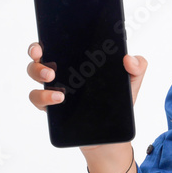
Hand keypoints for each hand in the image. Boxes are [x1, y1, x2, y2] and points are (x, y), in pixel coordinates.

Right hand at [26, 41, 147, 154]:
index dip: (47, 37)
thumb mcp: (131, 81)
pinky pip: (38, 99)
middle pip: (39, 56)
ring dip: (38, 74)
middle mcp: (62, 71)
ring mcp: (54, 88)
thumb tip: (129, 58)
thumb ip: (137, 67)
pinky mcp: (51, 107)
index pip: (57, 42)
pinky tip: (58, 99)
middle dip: (36, 53)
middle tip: (46, 60)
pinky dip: (43, 97)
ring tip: (54, 82)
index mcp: (77, 59)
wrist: (111, 134)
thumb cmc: (117, 102)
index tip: (45, 39)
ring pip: (34, 75)